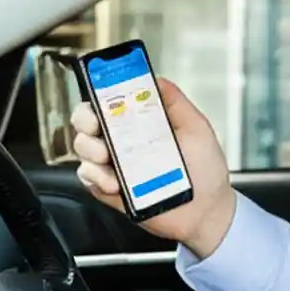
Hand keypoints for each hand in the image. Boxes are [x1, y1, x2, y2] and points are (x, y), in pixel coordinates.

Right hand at [71, 77, 236, 258]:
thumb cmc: (206, 170)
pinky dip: (95, 177)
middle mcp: (123, 141)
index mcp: (141, 123)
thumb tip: (156, 79)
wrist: (206, 211)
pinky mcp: (109, 190)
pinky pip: (87, 178)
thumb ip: (175, 102)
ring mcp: (114, 165)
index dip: (99, 94)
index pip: (109, 100)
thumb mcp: (196, 128)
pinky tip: (114, 182)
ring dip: (91, 148)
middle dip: (86, 119)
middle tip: (98, 126)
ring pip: (83, 148)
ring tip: (110, 157)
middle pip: (86, 120)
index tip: (102, 96)